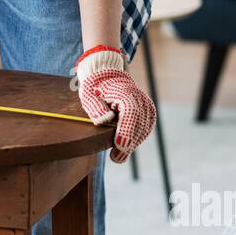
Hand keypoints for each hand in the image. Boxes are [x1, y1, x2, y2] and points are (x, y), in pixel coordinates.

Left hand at [76, 45, 156, 163]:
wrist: (107, 76)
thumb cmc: (95, 87)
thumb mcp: (88, 94)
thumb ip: (95, 107)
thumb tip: (104, 121)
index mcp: (124, 91)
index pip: (130, 112)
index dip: (126, 130)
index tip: (120, 145)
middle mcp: (139, 97)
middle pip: (139, 123)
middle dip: (128, 143)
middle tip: (115, 158)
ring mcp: (146, 104)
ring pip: (144, 128)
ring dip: (132, 144)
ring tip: (118, 156)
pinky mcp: (148, 111)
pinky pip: (145, 128)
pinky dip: (136, 139)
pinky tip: (125, 148)